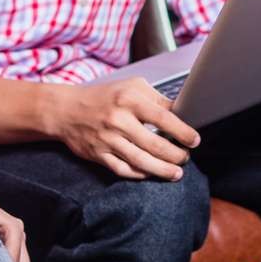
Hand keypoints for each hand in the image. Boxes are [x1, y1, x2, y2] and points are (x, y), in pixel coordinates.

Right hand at [51, 78, 200, 181]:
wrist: (66, 110)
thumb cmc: (104, 97)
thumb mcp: (131, 86)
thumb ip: (156, 99)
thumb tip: (182, 113)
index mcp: (129, 99)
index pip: (163, 117)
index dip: (182, 132)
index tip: (194, 140)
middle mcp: (118, 120)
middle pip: (155, 144)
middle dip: (176, 155)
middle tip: (186, 157)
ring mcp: (107, 139)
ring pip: (141, 161)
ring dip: (162, 170)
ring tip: (176, 173)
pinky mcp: (98, 155)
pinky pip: (123, 170)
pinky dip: (140, 174)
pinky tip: (151, 174)